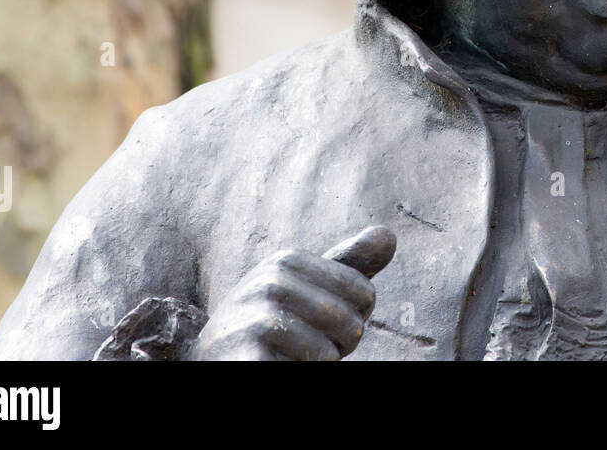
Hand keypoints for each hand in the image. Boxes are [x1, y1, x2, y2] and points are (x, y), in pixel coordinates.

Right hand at [193, 226, 396, 359]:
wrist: (216, 360)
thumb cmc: (274, 327)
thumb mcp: (309, 289)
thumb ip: (350, 265)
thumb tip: (389, 234)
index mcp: (288, 260)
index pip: (364, 294)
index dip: (353, 317)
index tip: (318, 322)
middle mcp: (268, 283)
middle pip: (351, 324)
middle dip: (338, 344)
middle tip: (303, 347)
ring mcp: (252, 320)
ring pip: (326, 354)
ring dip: (316, 365)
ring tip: (287, 358)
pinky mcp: (242, 359)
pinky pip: (299, 370)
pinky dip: (297, 372)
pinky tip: (277, 364)